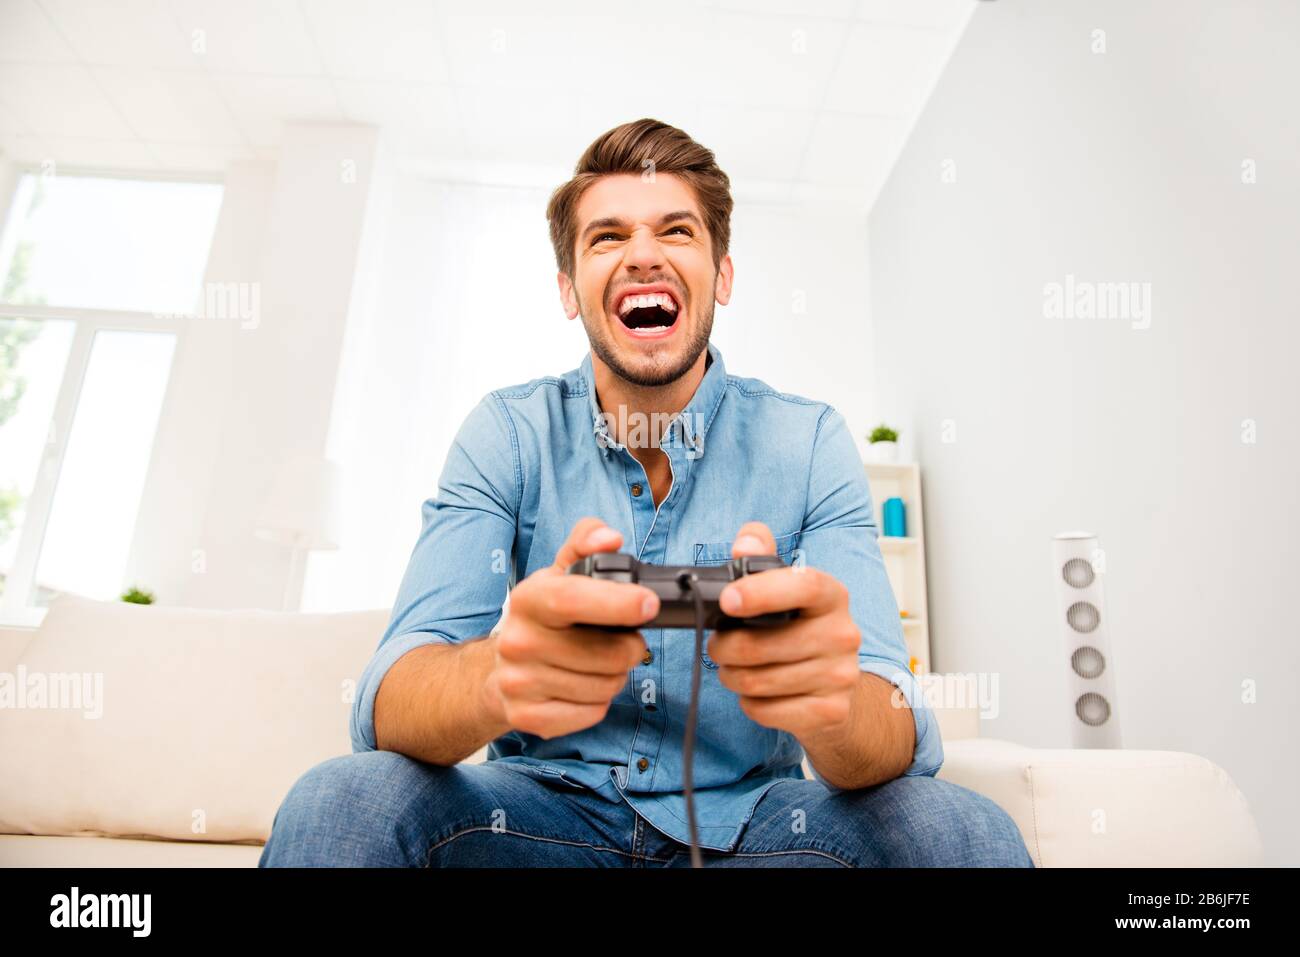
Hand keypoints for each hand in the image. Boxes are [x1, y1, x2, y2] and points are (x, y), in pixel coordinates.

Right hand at [485, 518, 657, 739]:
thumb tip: (610, 538)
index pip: (572, 599)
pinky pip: (592, 713)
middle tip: (623, 640)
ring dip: (615, 675)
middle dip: (630, 648)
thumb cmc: (544, 616)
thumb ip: (587, 544)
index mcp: (528, 599)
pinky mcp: (528, 718)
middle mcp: (518, 642)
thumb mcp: (561, 572)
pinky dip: (598, 702)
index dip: (618, 602)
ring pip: (605, 686)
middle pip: (607, 654)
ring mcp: (520, 683)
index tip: (649, 604)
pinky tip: (583, 686)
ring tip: (599, 662)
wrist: (501, 668)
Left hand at [711, 522, 861, 740]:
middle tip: (719, 646)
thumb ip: (760, 557)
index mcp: (831, 595)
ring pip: (756, 680)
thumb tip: (745, 543)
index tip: (727, 600)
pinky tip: (759, 692)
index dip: (760, 592)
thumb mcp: (785, 588)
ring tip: (735, 668)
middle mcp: (842, 634)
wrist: (840, 686)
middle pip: (760, 645)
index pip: (802, 586)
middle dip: (724, 647)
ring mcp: (840, 675)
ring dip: (732, 675)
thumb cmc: (801, 629)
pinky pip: (764, 709)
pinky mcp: (831, 711)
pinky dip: (750, 703)